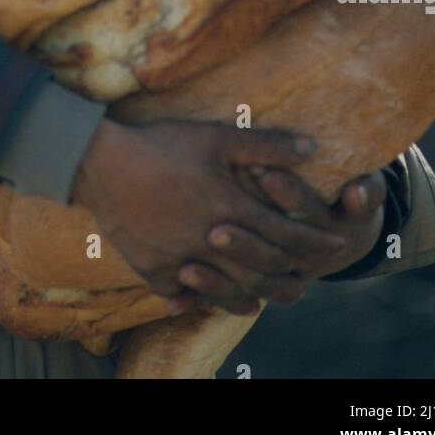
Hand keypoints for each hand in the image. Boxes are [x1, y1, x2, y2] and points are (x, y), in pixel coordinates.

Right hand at [71, 118, 351, 316]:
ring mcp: (179, 258)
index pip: (285, 235)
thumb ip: (265, 144)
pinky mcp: (149, 267)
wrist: (99, 162)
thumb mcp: (215, 136)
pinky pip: (177, 293)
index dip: (314, 242)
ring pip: (223, 290)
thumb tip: (313, 146)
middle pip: (259, 272)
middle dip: (289, 279)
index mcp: (230, 207)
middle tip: (307, 282)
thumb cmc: (161, 144)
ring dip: (247, 296)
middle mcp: (209, 240)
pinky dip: (194, 298)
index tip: (335, 246)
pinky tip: (202, 299)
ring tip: (262, 298)